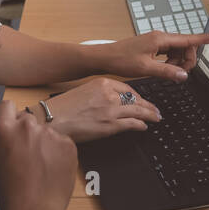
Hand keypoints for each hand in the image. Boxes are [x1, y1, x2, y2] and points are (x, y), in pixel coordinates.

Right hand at [0, 99, 76, 209]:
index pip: (7, 106)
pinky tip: (53, 171)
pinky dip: (60, 154)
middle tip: (29, 156)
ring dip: (45, 144)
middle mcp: (27, 126)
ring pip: (47, 133)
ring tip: (42, 169)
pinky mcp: (68, 143)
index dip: (10, 116)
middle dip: (29, 133)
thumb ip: (4, 140)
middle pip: (29, 120)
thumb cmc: (11, 192)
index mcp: (5, 129)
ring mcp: (50, 134)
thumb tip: (11, 133)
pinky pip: (63, 143)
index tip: (14, 126)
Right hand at [46, 78, 160, 142]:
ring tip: (155, 118)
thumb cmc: (63, 108)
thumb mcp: (84, 92)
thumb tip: (113, 102)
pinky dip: (140, 125)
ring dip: (149, 115)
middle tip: (156, 110)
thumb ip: (100, 94)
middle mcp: (109, 95)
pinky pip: (132, 123)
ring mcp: (111, 110)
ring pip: (138, 111)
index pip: (128, 88)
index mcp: (102, 83)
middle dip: (148, 106)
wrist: (52, 119)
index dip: (138, 96)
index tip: (143, 100)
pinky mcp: (110, 125)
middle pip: (135, 99)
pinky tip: (143, 126)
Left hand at [98, 32, 208, 83]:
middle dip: (186, 60)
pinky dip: (170, 62)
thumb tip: (184, 74)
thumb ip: (167, 71)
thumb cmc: (121, 59)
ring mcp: (157, 41)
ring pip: (177, 51)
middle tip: (179, 73)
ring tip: (167, 72)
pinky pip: (169, 53)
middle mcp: (160, 37)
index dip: (203, 39)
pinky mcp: (153, 46)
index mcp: (160, 39)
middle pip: (185, 46)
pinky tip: (163, 69)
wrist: (106, 57)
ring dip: (177, 62)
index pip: (187, 39)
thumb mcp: (146, 69)